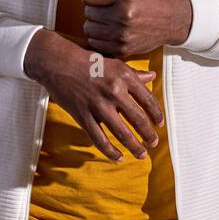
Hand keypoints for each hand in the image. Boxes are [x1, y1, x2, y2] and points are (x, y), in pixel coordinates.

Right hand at [23, 30, 162, 161]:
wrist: (58, 62)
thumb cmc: (88, 62)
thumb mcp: (115, 63)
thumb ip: (134, 73)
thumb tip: (153, 76)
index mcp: (124, 76)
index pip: (148, 100)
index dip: (157, 115)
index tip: (160, 125)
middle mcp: (114, 91)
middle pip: (138, 119)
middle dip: (149, 135)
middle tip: (154, 143)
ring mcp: (98, 105)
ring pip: (122, 133)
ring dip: (134, 147)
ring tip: (141, 154)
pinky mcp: (83, 115)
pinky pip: (99, 139)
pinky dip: (110, 151)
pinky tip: (119, 157)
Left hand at [77, 0, 191, 57]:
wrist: (174, 19)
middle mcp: (123, 15)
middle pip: (87, 13)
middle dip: (94, 8)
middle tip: (107, 7)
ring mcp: (123, 34)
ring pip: (89, 29)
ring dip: (95, 23)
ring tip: (109, 18)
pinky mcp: (123, 49)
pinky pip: (95, 44)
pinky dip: (99, 37)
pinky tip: (111, 30)